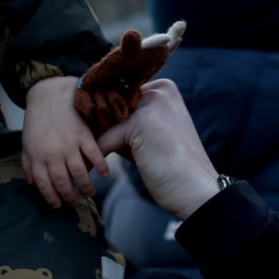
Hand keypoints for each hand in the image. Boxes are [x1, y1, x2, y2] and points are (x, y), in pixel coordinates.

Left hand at [21, 74, 107, 206]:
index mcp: (38, 157)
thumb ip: (29, 164)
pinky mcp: (83, 135)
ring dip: (86, 187)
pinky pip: (94, 155)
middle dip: (70, 197)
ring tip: (90, 192)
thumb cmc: (37, 120)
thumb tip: (32, 183)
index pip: (45, 185)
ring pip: (80, 173)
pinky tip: (104, 174)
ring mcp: (69, 144)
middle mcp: (53, 154)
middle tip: (75, 202)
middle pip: (63, 183)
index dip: (51, 198)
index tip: (58, 205)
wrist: (49, 95)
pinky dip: (101, 166)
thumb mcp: (27, 143)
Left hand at [94, 79, 222, 220]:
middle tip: (84, 146)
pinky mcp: (143, 122)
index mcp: (164, 89)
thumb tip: (91, 120)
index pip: (121, 96)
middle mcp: (160, 90)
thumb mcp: (148, 136)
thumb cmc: (169, 166)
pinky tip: (97, 169)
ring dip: (95, 140)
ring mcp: (152, 104)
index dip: (105, 114)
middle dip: (97, 126)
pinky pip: (108, 137)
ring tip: (86, 157)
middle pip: (111, 105)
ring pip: (107, 120)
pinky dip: (100, 155)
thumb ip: (127, 122)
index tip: (92, 131)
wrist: (194, 189)